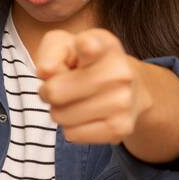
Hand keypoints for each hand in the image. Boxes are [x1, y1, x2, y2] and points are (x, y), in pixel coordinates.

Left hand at [35, 27, 151, 143]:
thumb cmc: (88, 64)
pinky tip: (87, 115)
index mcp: (105, 45)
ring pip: (60, 116)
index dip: (86, 47)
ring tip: (77, 99)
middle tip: (63, 85)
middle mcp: (119, 72)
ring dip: (60, 110)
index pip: (91, 46)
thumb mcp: (65, 45)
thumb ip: (50, 52)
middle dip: (49, 91)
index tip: (85, 46)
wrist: (132, 89)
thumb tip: (46, 72)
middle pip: (54, 91)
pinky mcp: (120, 128)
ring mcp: (122, 102)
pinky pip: (72, 134)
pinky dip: (72, 127)